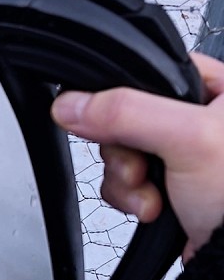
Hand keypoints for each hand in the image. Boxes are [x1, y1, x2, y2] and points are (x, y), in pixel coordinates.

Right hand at [51, 52, 223, 260]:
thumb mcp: (188, 139)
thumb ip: (125, 113)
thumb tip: (71, 104)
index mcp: (223, 89)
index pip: (153, 70)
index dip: (124, 93)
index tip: (110, 116)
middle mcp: (205, 119)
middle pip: (128, 116)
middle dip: (123, 150)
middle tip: (142, 168)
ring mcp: (187, 156)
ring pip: (124, 152)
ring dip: (125, 180)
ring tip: (151, 197)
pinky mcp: (174, 186)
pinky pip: (128, 181)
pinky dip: (131, 197)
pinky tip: (154, 208)